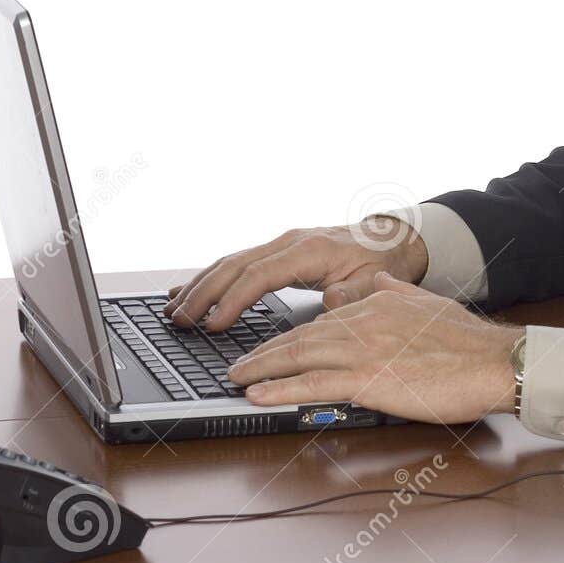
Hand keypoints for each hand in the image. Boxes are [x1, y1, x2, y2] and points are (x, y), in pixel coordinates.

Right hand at [164, 215, 427, 330]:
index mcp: (309, 249)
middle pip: (234, 266)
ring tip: (172, 309)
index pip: (260, 275)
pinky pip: (237, 263)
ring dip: (199, 285)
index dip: (233, 300)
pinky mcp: (278, 251)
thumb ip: (354, 293)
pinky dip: (211, 277)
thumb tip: (332, 301)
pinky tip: (188, 290)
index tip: (213, 325)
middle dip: (203, 293)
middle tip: (177, 320)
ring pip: (230, 262)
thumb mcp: (376, 278)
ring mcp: (281, 244)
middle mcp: (289, 242)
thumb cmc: (382, 259)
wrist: (392, 237)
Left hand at [226, 272, 521, 424]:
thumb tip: (376, 281)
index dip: (292, 336)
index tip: (273, 346)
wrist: (492, 360)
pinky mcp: (368, 380)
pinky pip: (312, 385)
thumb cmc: (467, 340)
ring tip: (236, 379)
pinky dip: (279, 389)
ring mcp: (363, 351)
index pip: (323, 320)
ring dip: (261, 368)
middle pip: (300, 336)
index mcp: (376, 303)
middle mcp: (363, 322)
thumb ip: (394, 291)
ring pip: (298, 357)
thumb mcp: (425, 302)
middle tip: (237, 364)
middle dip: (264, 352)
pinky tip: (257, 395)